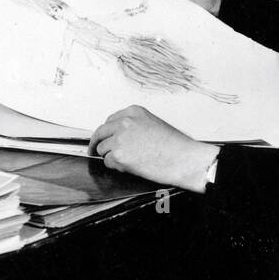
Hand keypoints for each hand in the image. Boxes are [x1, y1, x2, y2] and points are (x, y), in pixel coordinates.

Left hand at [88, 106, 217, 193]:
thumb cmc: (175, 145)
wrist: (184, 159)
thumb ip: (134, 126)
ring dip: (110, 156)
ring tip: (128, 161)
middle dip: (97, 143)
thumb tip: (119, 136)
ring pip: (102, 149)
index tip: (104, 138)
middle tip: (94, 151)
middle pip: (100, 133)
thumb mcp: (153, 124)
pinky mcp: (119, 156)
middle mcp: (124, 122)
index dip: (106, 132)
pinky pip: (108, 163)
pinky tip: (131, 167)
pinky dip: (116, 167)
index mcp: (134, 112)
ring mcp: (120, 139)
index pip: (109, 120)